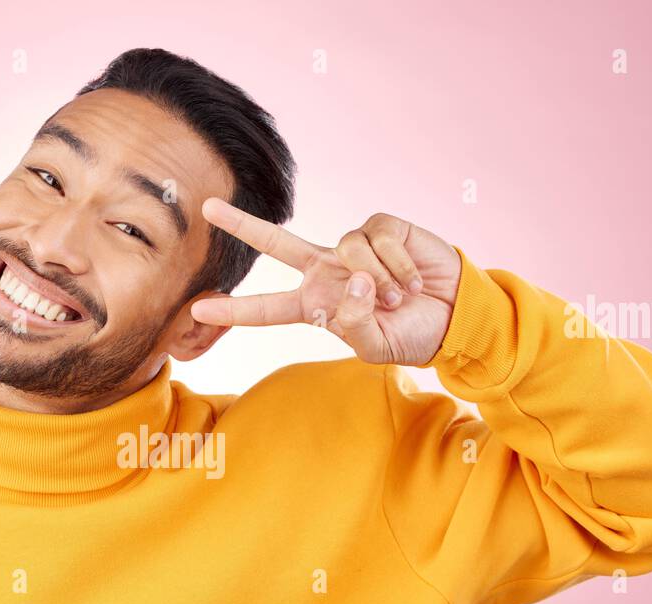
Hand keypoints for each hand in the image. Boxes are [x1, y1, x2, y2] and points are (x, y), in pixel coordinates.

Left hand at [189, 199, 461, 365]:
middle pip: (277, 244)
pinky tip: (412, 279)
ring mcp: (351, 248)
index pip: (267, 308)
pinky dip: (398, 265)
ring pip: (347, 251)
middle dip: (242, 224)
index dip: (234, 310)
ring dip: (379, 281)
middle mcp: (326, 272)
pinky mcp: (381, 227)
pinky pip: (377, 240)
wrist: (455, 315)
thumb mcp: (375, 348)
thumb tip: (350, 280)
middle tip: (206, 207)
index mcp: (316, 307)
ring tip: (400, 298)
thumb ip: (353, 323)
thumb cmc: (411, 335)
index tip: (196, 307)